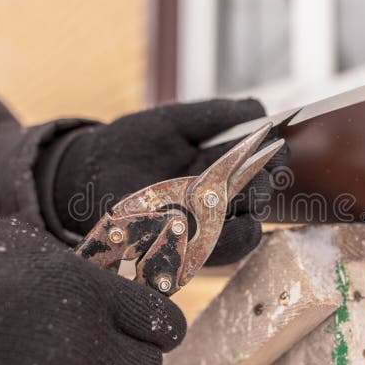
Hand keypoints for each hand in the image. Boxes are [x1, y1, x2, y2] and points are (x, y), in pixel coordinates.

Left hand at [52, 99, 287, 264]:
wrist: (87, 170)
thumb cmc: (130, 142)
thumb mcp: (173, 122)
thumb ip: (214, 115)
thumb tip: (260, 111)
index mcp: (221, 165)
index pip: (263, 165)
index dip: (276, 157)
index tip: (276, 146)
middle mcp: (217, 197)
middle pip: (260, 199)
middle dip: (266, 186)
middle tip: (261, 176)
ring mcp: (201, 225)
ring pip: (246, 231)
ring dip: (251, 216)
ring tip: (248, 201)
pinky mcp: (183, 248)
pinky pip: (217, 253)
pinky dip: (228, 241)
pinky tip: (225, 225)